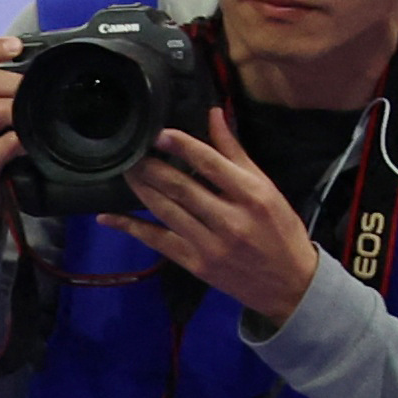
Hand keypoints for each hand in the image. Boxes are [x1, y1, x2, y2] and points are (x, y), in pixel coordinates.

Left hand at [100, 109, 320, 322]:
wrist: (289, 284)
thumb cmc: (279, 229)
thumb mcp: (266, 188)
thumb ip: (235, 152)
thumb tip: (214, 114)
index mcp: (252, 195)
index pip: (210, 164)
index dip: (182, 146)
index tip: (158, 133)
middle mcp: (230, 219)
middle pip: (181, 187)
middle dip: (151, 167)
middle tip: (130, 151)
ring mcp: (210, 244)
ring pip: (165, 210)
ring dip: (140, 189)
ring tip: (124, 170)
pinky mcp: (195, 263)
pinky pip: (157, 241)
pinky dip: (130, 227)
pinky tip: (107, 217)